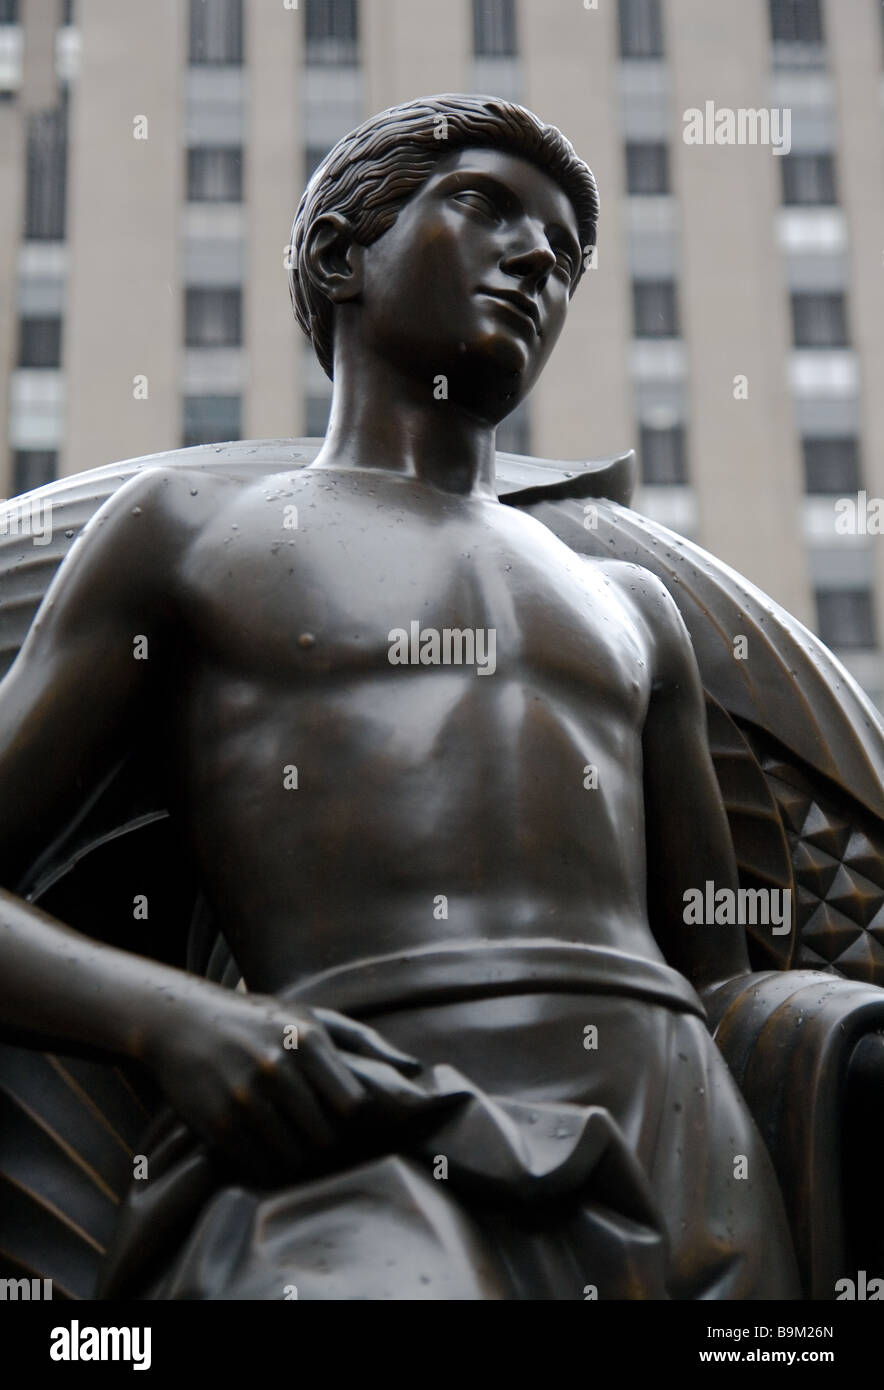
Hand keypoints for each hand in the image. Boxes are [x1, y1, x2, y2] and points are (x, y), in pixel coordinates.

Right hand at [142, 984, 420, 1184]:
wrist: (183, 1021)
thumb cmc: (260, 1020)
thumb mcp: (311, 1018)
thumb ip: (364, 1041)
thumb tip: (416, 1068)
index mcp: (308, 1039)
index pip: (352, 1104)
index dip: (353, 1120)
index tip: (345, 1120)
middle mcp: (279, 1067)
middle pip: (325, 1135)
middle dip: (325, 1142)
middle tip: (317, 1139)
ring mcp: (248, 1097)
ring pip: (294, 1155)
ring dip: (297, 1157)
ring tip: (291, 1142)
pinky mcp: (220, 1123)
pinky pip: (260, 1164)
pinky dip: (268, 1165)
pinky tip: (265, 1148)